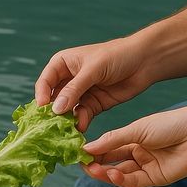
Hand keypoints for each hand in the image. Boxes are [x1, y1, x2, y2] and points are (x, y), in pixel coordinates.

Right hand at [34, 37, 151, 130]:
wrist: (145, 62)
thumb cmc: (117, 55)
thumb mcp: (93, 69)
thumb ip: (74, 89)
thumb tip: (55, 109)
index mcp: (63, 64)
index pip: (45, 82)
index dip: (42, 96)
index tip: (44, 110)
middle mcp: (69, 79)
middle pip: (54, 99)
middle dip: (53, 113)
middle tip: (51, 127)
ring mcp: (81, 93)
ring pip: (68, 110)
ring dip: (67, 120)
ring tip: (66, 131)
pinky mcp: (94, 104)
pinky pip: (82, 116)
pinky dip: (81, 122)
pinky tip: (81, 128)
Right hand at [82, 105, 186, 186]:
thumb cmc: (171, 124)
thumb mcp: (137, 129)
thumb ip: (112, 140)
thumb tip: (87, 147)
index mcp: (134, 138)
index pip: (108, 147)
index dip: (94, 151)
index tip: (78, 152)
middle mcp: (139, 153)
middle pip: (112, 162)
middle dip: (97, 164)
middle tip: (82, 165)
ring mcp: (147, 167)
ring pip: (121, 174)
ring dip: (106, 173)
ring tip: (94, 170)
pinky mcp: (156, 178)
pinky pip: (134, 182)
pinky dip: (121, 179)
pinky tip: (112, 174)